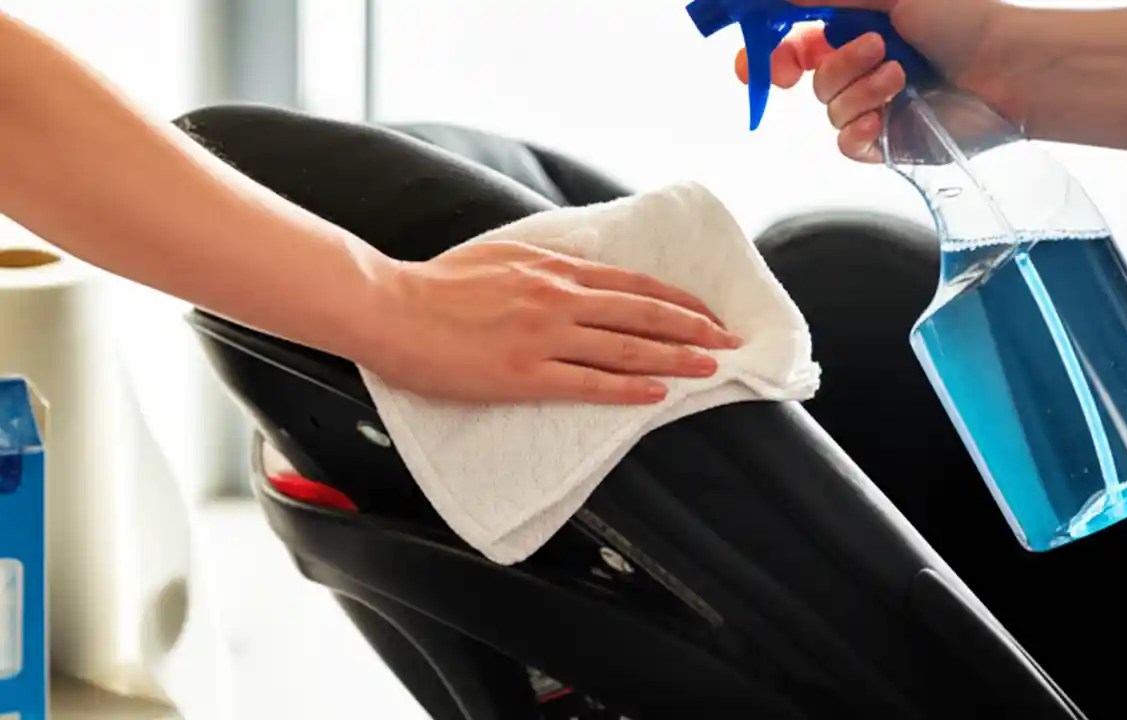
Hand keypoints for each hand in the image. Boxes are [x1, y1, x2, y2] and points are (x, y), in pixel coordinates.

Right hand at [359, 240, 742, 404]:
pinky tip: (657, 395)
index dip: (679, 300)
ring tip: (712, 369)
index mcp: (555, 269)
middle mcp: (558, 299)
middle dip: (695, 329)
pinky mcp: (523, 375)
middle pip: (643, 314)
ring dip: (676, 358)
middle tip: (731, 343)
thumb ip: (551, 261)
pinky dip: (629, 388)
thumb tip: (589, 263)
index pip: (634, 284)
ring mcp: (543, 338)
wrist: (391, 307)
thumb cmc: (441, 283)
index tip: (709, 313)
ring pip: (625, 347)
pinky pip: (588, 383)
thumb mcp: (505, 253)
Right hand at [734, 0, 1004, 161]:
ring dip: (859, 87)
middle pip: (806, 76)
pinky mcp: (886, 141)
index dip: (769, 51)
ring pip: (828, 107)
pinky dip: (860, 127)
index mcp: (856, 28)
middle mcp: (861, 67)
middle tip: (843, 54)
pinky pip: (846, 142)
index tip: (766, 59)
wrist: (1010, 67)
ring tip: (899, 72)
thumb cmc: (966, 19)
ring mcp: (873, 106)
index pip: (794, 42)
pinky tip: (887, 113)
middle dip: (821, 65)